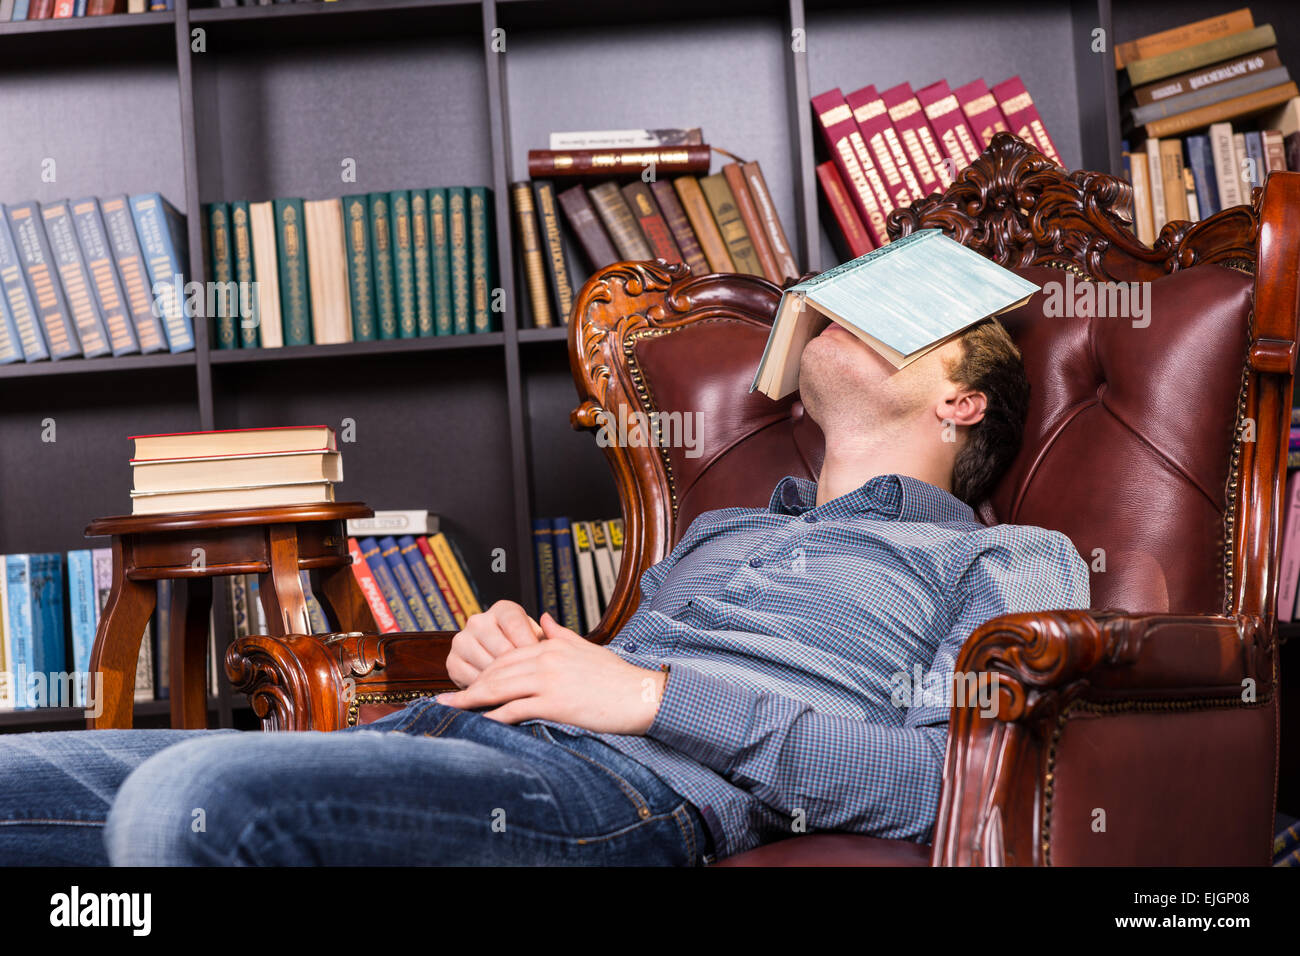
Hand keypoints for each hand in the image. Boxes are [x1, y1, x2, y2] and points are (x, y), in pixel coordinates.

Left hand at [436, 613, 667, 735]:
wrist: (642, 695)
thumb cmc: (618, 678)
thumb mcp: (587, 648)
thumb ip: (561, 632)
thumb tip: (544, 616)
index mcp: (552, 645)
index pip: (508, 657)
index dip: (484, 671)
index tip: (466, 681)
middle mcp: (547, 658)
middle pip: (498, 671)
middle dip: (470, 686)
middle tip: (448, 699)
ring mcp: (550, 680)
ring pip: (501, 687)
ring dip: (473, 700)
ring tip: (453, 709)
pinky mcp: (556, 702)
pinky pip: (517, 708)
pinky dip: (495, 715)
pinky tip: (481, 723)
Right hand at [445, 600, 543, 688]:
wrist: (506, 671)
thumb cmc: (529, 654)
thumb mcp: (542, 641)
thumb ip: (549, 633)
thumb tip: (547, 619)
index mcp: (502, 610)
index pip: (515, 623)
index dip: (529, 645)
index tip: (540, 662)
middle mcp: (478, 621)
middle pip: (501, 648)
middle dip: (519, 668)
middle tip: (531, 682)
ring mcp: (462, 641)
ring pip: (487, 666)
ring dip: (503, 682)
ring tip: (518, 690)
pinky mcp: (452, 662)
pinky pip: (473, 681)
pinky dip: (488, 691)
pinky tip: (500, 694)